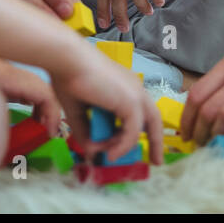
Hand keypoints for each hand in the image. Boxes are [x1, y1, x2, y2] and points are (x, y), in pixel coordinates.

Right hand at [51, 45, 164, 165]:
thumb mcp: (78, 112)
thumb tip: (92, 153)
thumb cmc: (68, 79)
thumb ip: (86, 133)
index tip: (134, 144)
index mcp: (124, 87)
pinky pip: (132, 132)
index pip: (140, 111)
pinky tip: (109, 154)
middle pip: (153, 118)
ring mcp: (136, 94)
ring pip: (147, 125)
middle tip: (156, 161)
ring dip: (131, 145)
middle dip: (156, 141)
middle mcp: (134, 89)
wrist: (67, 61)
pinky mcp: (132, 102)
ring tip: (114, 159)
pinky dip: (122, 146)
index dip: (140, 129)